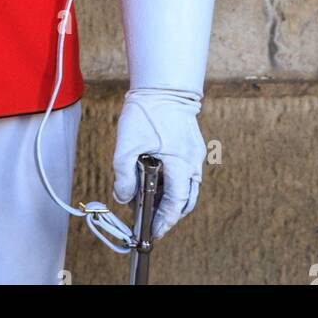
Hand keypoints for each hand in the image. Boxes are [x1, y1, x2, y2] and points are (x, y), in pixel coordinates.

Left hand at [112, 87, 206, 241]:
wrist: (163, 86)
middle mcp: (193, 163)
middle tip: (151, 221)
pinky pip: (185, 172)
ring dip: (170, 197)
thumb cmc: (146, 112)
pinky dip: (172, 181)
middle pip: (186, 201)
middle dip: (169, 214)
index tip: (153, 231)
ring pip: (187, 188)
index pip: (176, 203)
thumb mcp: (127, 144)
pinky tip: (154, 179)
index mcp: (181, 164)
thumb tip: (123, 197)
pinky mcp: (192, 146)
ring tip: (148, 200)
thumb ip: (123, 174)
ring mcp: (195, 154)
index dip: (164, 220)